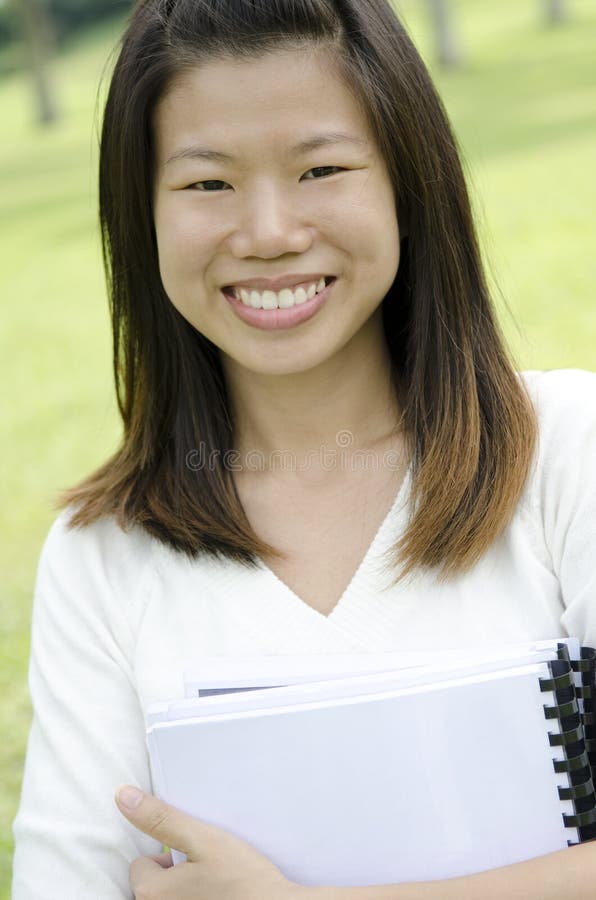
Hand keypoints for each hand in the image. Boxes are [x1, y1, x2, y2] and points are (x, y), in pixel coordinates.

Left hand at [115, 785, 305, 899]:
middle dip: (175, 875)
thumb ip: (161, 818)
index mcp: (152, 894)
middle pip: (153, 886)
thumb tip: (122, 796)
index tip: (194, 857)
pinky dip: (199, 898)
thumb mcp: (203, 838)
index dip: (167, 856)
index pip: (140, 866)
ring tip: (217, 883)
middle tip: (208, 868)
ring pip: (171, 897)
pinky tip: (222, 896)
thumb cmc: (242, 877)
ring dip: (187, 889)